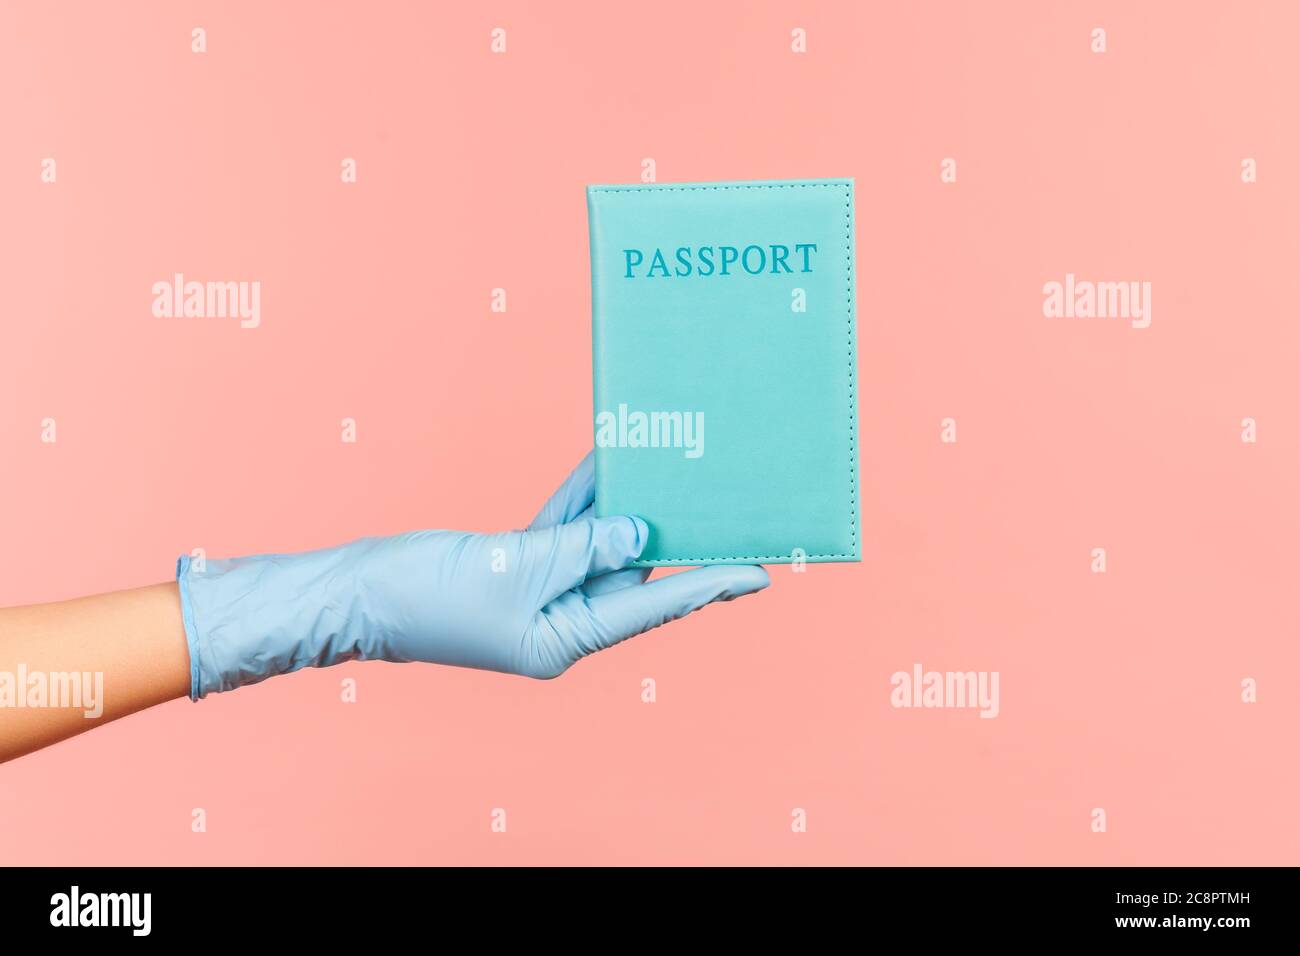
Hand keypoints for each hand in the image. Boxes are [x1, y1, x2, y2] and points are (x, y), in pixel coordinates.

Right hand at [178, 452, 769, 696]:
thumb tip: (638, 533)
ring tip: (678, 473)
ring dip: (630, 510)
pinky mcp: (517, 564)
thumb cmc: (425, 595)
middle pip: (632, 575)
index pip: (651, 608)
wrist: (353, 593)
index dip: (707, 586)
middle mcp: (560, 621)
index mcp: (563, 641)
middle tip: (727, 508)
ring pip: (599, 545)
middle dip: (674, 540)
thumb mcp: (512, 569)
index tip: (759, 573)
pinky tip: (611, 462)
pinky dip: (584, 499)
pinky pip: (564, 529)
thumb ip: (581, 547)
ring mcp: (539, 592)